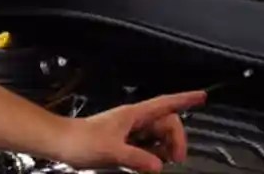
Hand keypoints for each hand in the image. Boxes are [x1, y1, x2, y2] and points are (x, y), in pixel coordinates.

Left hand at [51, 90, 206, 172]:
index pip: (165, 104)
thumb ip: (136, 158)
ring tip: (157, 163)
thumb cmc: (82, 141)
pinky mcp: (123, 142)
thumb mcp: (111, 151)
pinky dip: (151, 156)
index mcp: (133, 115)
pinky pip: (146, 147)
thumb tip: (159, 166)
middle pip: (166, 124)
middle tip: (175, 159)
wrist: (61, 143)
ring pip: (157, 137)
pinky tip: (146, 165)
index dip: (184, 99)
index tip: (202, 96)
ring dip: (162, 150)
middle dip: (175, 140)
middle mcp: (134, 120)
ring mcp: (129, 130)